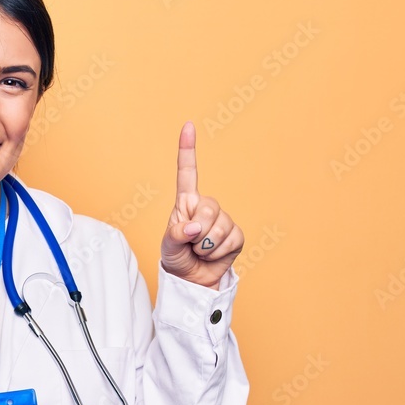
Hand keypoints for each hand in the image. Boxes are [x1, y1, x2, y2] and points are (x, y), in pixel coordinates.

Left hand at [160, 122, 243, 288]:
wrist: (192, 279)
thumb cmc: (176, 257)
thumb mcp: (168, 246)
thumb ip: (177, 234)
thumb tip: (196, 228)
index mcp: (185, 203)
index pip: (187, 173)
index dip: (188, 150)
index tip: (188, 125)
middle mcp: (205, 207)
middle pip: (209, 207)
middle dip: (199, 231)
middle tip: (191, 244)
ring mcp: (222, 219)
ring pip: (221, 226)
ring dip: (207, 246)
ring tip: (200, 251)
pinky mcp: (236, 235)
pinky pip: (232, 240)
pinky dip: (220, 253)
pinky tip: (214, 255)